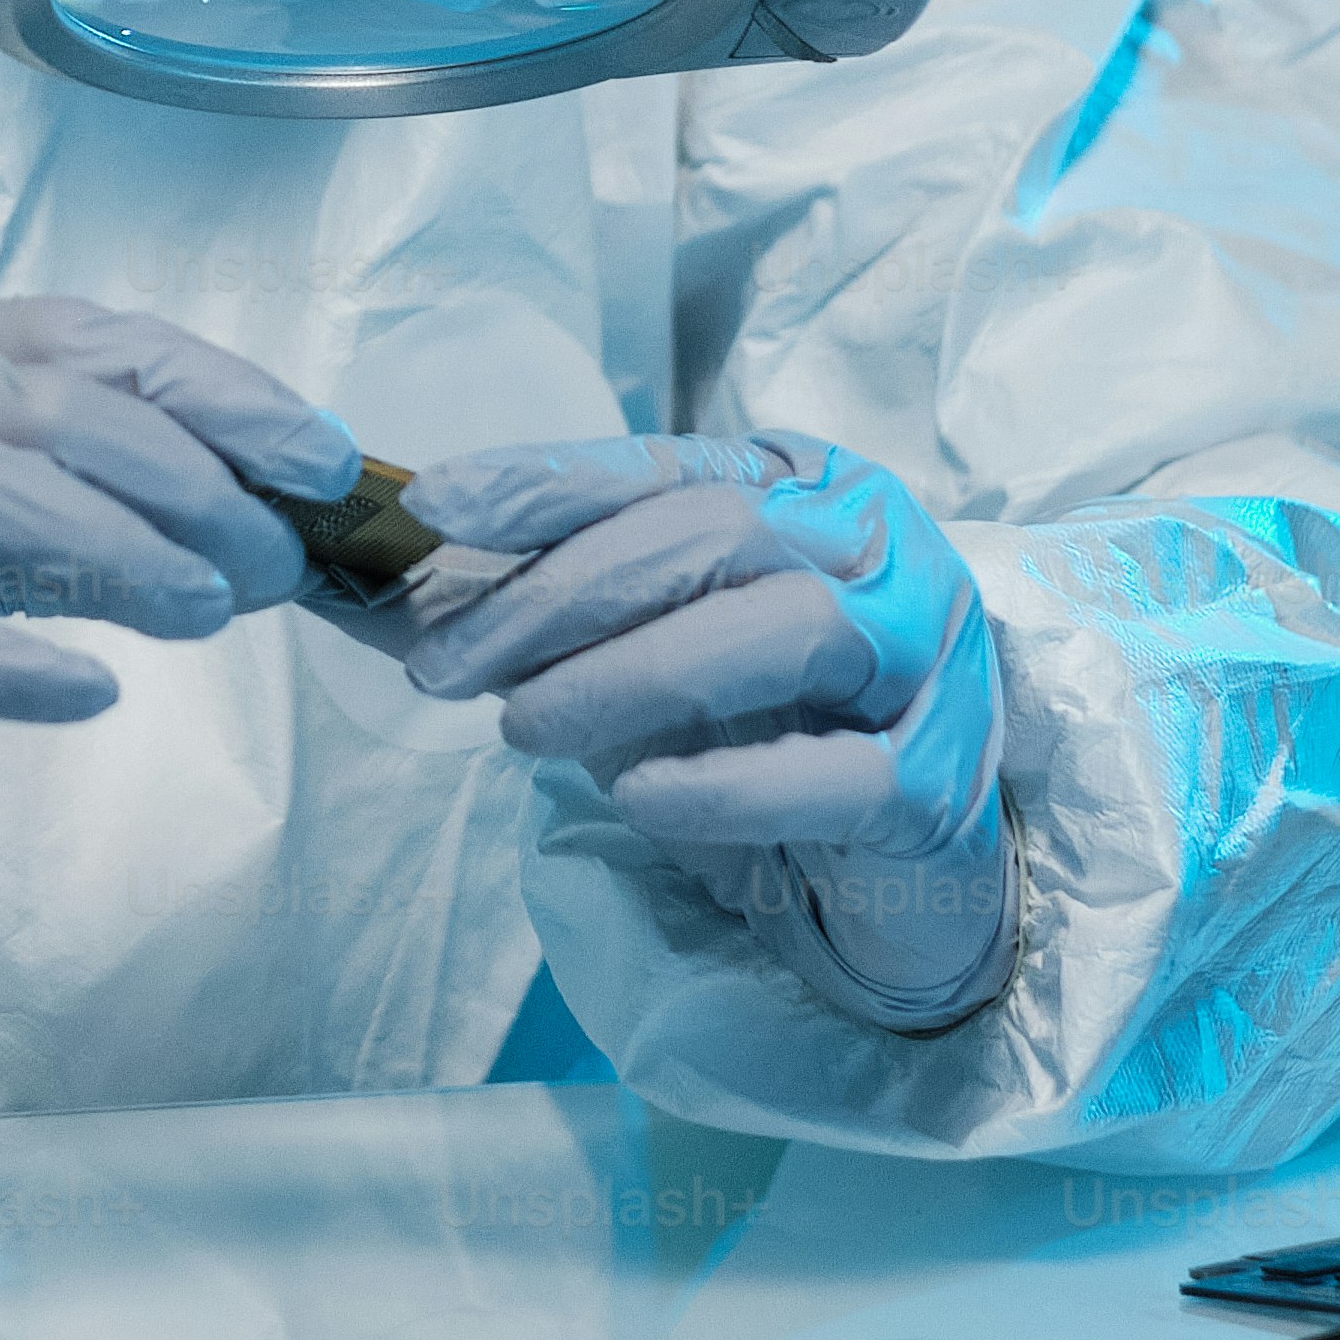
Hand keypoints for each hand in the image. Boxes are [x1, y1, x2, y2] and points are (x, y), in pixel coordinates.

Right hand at [0, 299, 357, 804]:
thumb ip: (57, 465)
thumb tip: (247, 507)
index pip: (90, 337)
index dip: (217, 392)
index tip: (317, 456)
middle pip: (54, 412)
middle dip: (193, 485)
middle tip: (277, 562)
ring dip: (123, 553)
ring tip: (213, 609)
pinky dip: (10, 665)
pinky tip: (94, 690)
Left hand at [392, 429, 1015, 1031]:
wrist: (905, 873)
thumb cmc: (771, 734)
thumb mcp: (659, 652)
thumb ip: (558, 617)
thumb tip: (399, 596)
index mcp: (811, 494)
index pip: (669, 466)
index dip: (549, 480)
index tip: (435, 505)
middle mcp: (880, 553)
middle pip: (716, 536)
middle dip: (559, 596)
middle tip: (444, 664)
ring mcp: (927, 663)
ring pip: (785, 631)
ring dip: (629, 676)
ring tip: (520, 729)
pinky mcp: (939, 784)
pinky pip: (837, 773)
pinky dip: (726, 783)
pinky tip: (638, 796)